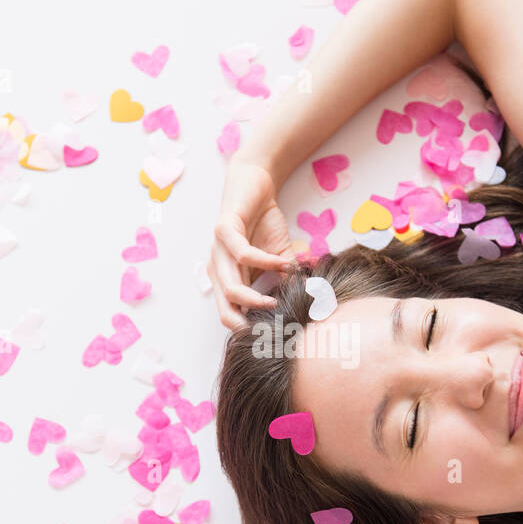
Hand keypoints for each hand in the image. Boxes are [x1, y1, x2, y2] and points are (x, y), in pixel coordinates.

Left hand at [207, 155, 297, 328]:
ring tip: (276, 301)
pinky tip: (283, 263)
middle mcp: (218, 270)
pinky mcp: (224, 231)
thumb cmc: (265, 224)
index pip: (232, 316)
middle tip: (272, 331)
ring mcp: (217, 252)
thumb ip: (287, 282)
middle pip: (225, 310)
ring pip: (230, 288)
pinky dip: (265, 262)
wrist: (254, 184)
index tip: (274, 339)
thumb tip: (305, 306)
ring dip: (254, 298)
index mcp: (228, 281)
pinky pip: (243, 254)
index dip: (250, 331)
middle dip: (247, 324)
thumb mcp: (280, 259)